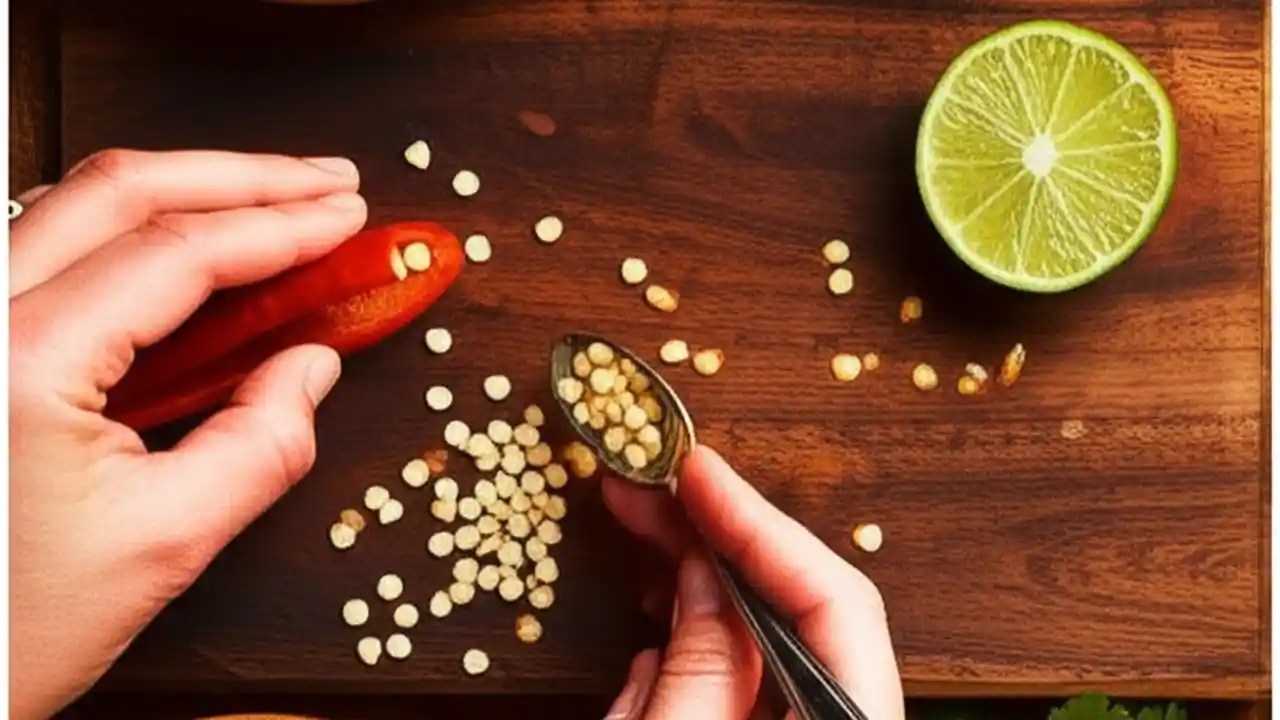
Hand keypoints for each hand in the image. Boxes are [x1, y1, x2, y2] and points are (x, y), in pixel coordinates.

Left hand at [10, 149, 366, 718]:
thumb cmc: (9, 627)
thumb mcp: (164, 545)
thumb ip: (260, 445)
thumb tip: (312, 366)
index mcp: (20, 363)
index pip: (176, 253)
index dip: (278, 224)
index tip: (345, 217)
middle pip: (120, 190)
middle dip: (242, 175)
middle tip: (327, 180)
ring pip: (76, 200)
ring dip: (186, 187)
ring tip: (272, 195)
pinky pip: (45, 240)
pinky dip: (129, 224)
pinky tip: (185, 232)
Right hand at [603, 446, 904, 718]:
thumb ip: (698, 675)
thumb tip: (702, 581)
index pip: (834, 599)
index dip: (759, 523)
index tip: (698, 472)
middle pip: (805, 605)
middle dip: (723, 535)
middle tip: (658, 486)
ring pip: (772, 637)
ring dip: (707, 575)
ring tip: (647, 524)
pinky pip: (750, 679)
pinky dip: (704, 635)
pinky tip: (663, 606)